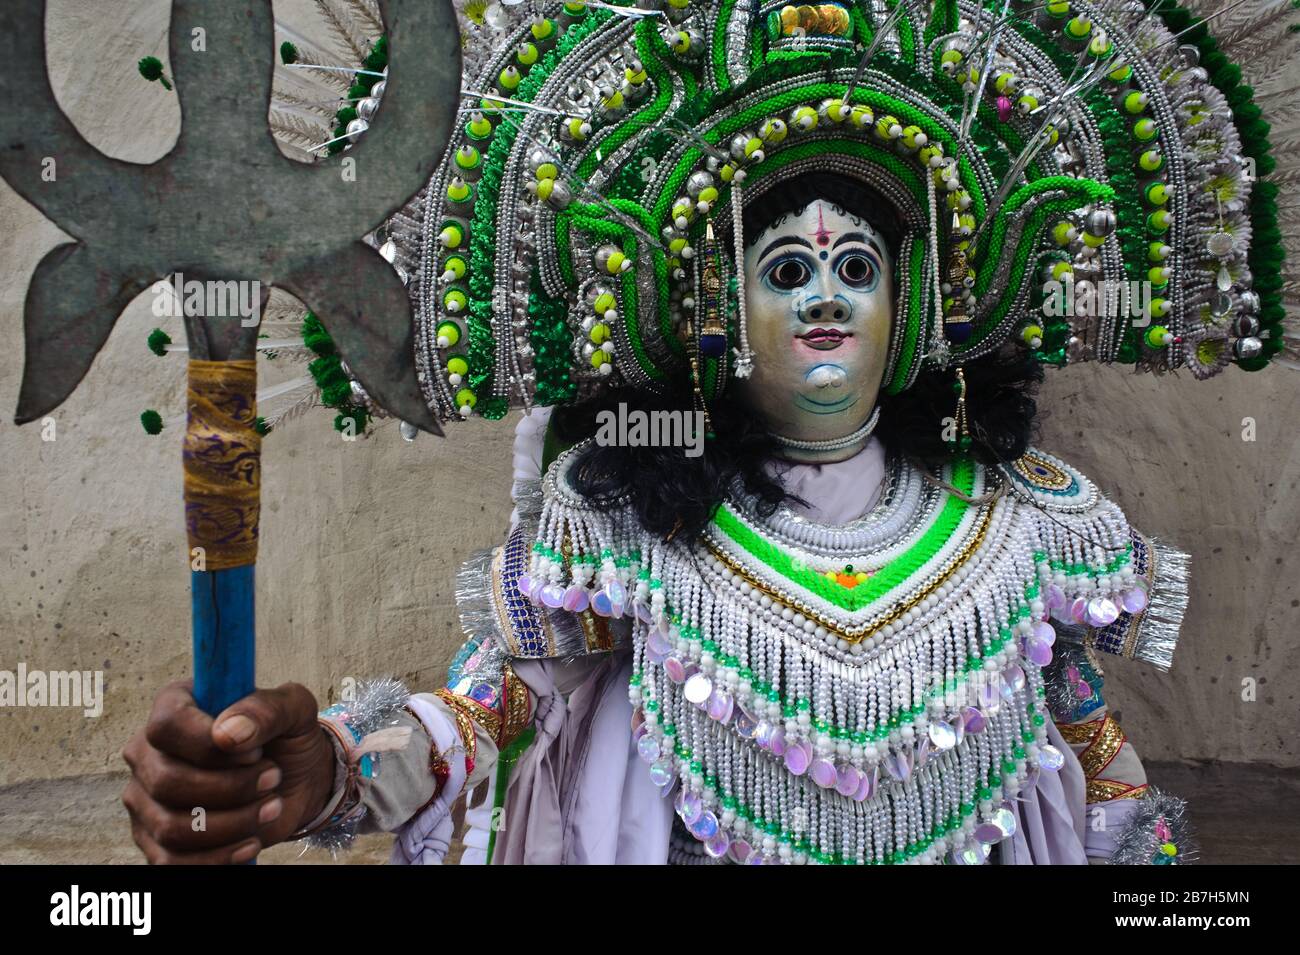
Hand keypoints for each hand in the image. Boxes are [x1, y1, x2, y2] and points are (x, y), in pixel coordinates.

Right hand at [122, 680, 335, 863]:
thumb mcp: (294, 709)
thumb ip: (267, 708)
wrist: (294, 780)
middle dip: (232, 789)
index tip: (254, 752)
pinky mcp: (154, 839)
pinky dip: (218, 857)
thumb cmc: (286, 736)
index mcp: (175, 706)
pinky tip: (251, 842)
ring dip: (232, 823)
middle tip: (273, 779)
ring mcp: (146, 798)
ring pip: (172, 827)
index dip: (211, 745)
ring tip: (270, 807)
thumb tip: (227, 733)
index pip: (167, 725)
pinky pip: (172, 862)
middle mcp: (149, 752)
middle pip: (168, 782)